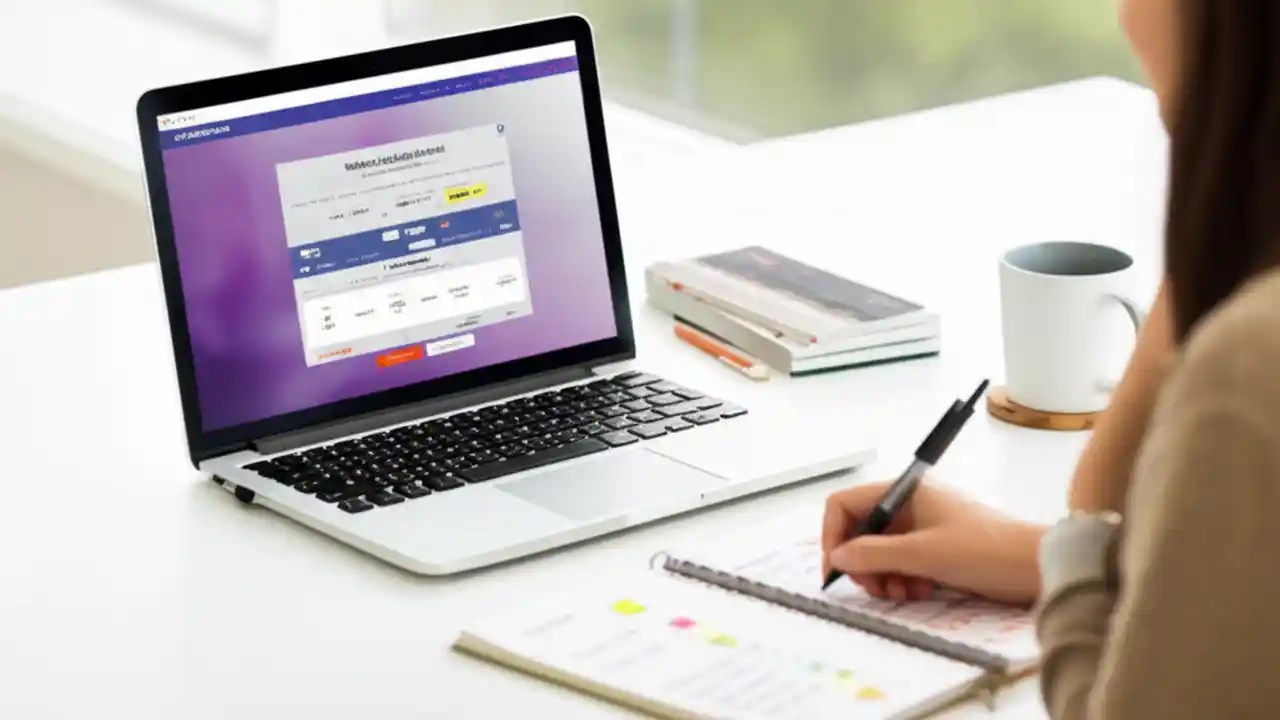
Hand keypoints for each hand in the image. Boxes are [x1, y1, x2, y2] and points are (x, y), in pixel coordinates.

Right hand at [822, 481, 1044, 604]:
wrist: (1035, 566)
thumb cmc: (984, 550)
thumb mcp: (922, 553)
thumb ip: (873, 554)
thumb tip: (837, 558)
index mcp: (904, 490)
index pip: (845, 505)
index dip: (834, 537)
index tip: (836, 571)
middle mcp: (908, 503)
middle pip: (860, 531)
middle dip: (862, 563)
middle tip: (876, 588)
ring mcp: (921, 525)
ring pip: (878, 550)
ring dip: (883, 575)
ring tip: (903, 592)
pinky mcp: (934, 546)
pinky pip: (900, 561)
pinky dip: (902, 578)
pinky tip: (920, 590)